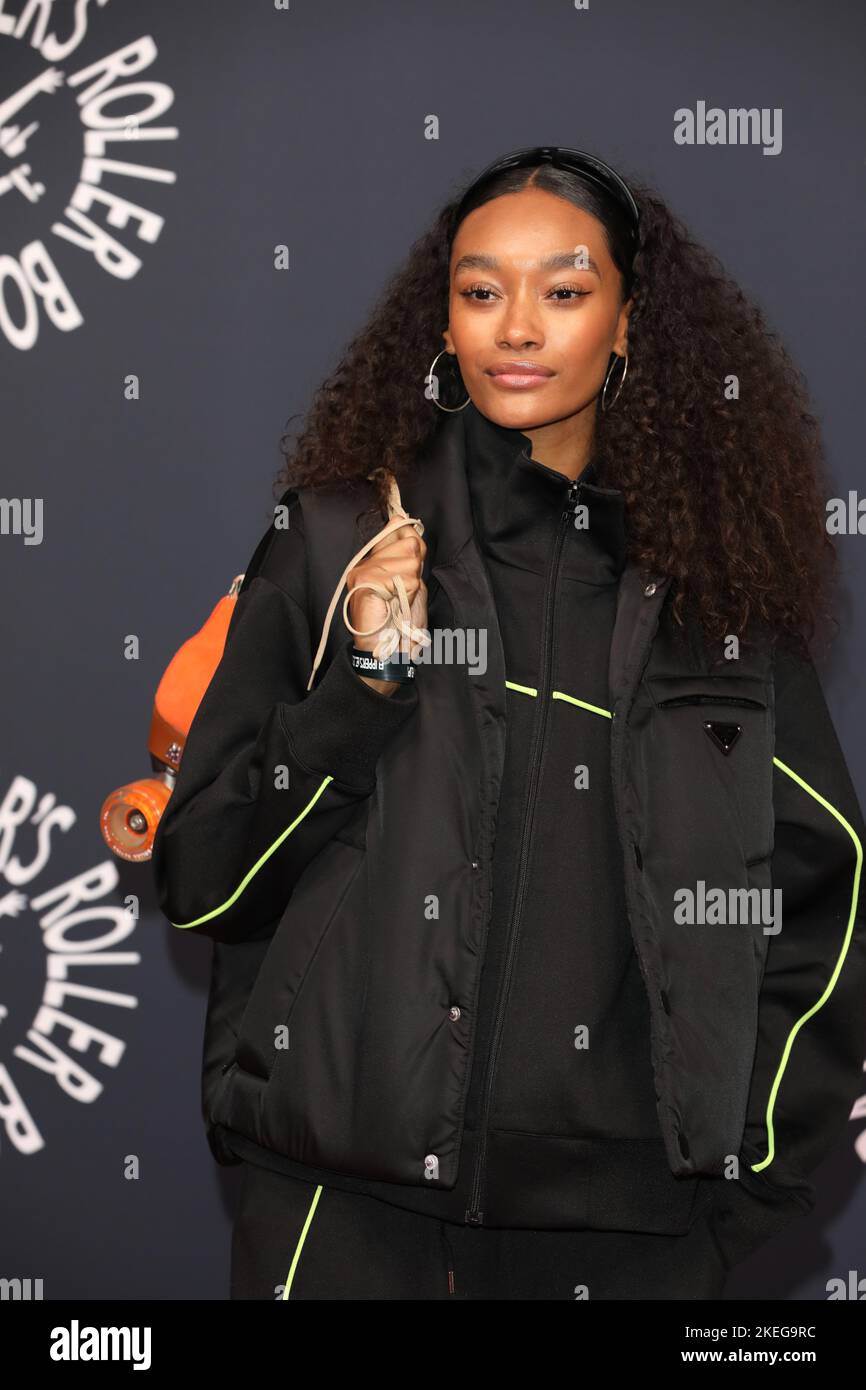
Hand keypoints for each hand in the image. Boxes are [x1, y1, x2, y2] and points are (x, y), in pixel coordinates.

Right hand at [347, 523, 427, 693]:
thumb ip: (410, 556)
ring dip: (412, 584)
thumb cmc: (400, 621)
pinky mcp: (367, 582)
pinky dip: (408, 594)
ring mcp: (364, 571)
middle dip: (415, 568)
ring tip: (399, 600)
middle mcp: (366, 562)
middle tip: (403, 591)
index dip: (414, 545)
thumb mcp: (410, 582)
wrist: (388, 650)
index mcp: (374, 560)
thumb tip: (410, 525)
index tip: (411, 570)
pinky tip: (396, 604)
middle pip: (410, 543)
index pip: (398, 527)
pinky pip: (406, 579)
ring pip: (411, 561)